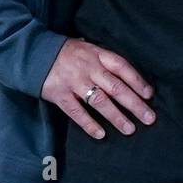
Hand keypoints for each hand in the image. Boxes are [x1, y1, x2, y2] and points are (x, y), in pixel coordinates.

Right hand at [41, 37, 155, 139]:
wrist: (33, 53)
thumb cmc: (66, 52)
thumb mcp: (87, 48)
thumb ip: (104, 60)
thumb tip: (127, 76)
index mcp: (97, 54)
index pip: (122, 67)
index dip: (137, 81)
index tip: (149, 95)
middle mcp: (89, 68)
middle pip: (116, 87)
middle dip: (134, 104)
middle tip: (149, 118)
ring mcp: (74, 82)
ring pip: (100, 101)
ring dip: (116, 116)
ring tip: (130, 129)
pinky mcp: (60, 95)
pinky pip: (77, 112)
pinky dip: (89, 124)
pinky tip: (101, 134)